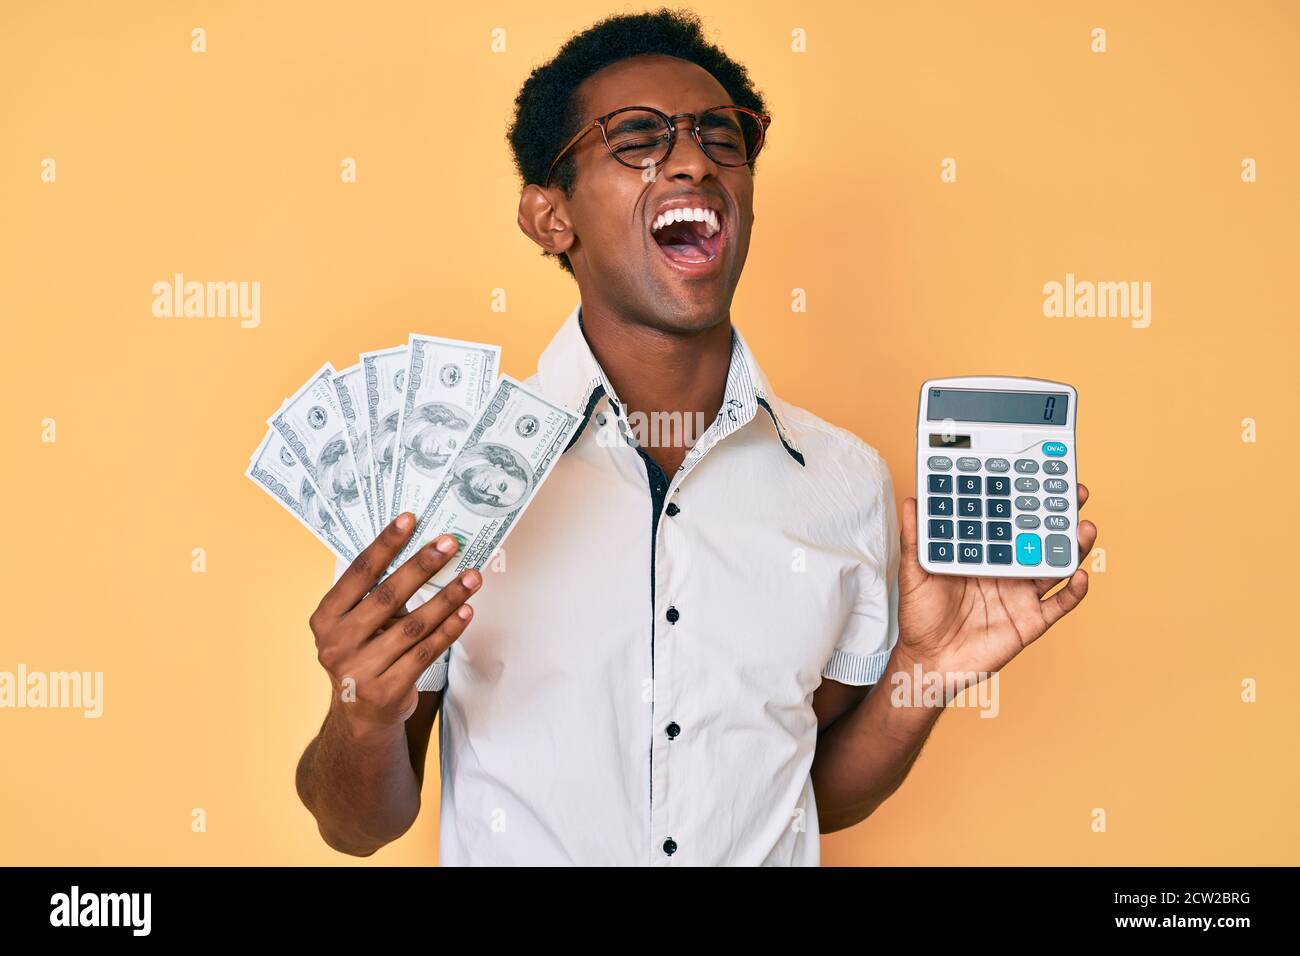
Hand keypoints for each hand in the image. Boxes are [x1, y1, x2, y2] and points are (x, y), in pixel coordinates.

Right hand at [308, 512, 480, 734]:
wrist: (360, 716)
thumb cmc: (365, 655)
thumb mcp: (357, 625)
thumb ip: (378, 594)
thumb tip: (422, 550)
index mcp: (325, 618)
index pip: (358, 573)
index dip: (385, 544)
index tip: (410, 519)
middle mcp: (336, 643)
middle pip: (387, 595)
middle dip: (422, 565)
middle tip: (449, 543)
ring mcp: (359, 669)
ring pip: (413, 626)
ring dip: (447, 598)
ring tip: (471, 577)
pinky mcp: (385, 691)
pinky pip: (425, 653)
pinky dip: (449, 630)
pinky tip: (466, 612)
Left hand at [896, 485, 1095, 676]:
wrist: (928, 662)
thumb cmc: (921, 618)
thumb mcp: (915, 573)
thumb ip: (916, 539)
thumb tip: (912, 501)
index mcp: (983, 554)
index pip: (1008, 522)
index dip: (1024, 500)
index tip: (1038, 476)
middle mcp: (1007, 570)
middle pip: (1039, 537)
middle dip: (1059, 515)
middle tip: (1074, 492)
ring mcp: (1021, 595)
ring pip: (1055, 566)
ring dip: (1072, 547)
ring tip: (1083, 527)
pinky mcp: (1031, 621)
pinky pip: (1059, 605)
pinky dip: (1074, 591)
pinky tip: (1080, 575)